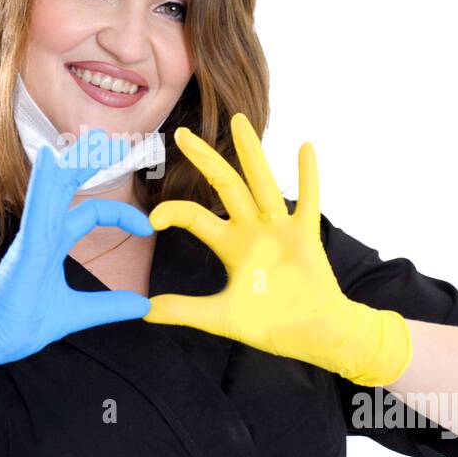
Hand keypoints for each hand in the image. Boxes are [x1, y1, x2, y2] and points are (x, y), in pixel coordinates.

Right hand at [0, 127, 152, 391]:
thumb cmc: (20, 323)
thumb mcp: (76, 313)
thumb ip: (108, 307)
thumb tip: (143, 305)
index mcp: (53, 242)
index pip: (91, 212)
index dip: (122, 214)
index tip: (149, 228)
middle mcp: (43, 232)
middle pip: (68, 186)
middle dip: (90, 160)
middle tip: (114, 138)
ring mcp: (33, 237)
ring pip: (53, 188)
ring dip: (73, 160)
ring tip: (91, 137)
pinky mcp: (26, 248)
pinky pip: (37, 210)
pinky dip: (43, 183)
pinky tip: (50, 158)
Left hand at [144, 113, 410, 386]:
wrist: (313, 335)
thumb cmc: (271, 323)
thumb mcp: (220, 317)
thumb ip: (184, 310)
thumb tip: (144, 312)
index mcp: (230, 244)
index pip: (195, 215)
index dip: (173, 212)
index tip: (152, 219)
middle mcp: (252, 229)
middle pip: (225, 184)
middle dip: (204, 158)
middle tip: (182, 134)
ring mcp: (280, 229)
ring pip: (261, 182)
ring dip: (251, 152)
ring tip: (238, 121)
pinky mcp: (306, 235)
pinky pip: (308, 200)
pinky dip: (307, 176)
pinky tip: (305, 148)